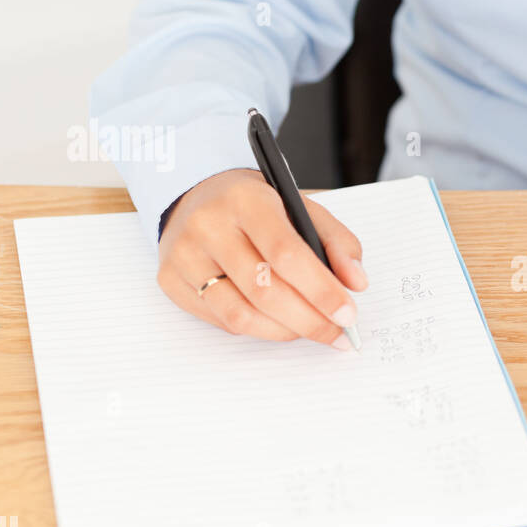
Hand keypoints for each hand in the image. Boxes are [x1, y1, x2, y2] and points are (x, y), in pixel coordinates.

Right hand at [157, 169, 368, 347]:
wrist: (196, 193)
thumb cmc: (258, 206)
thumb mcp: (302, 207)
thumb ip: (337, 241)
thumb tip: (356, 283)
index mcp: (246, 200)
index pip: (286, 253)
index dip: (320, 290)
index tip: (348, 313)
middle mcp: (208, 226)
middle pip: (264, 291)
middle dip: (309, 320)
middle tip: (337, 333)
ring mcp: (184, 256)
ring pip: (240, 315)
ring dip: (285, 331)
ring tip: (311, 330)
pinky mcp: (170, 281)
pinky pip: (221, 321)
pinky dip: (258, 329)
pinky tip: (277, 322)